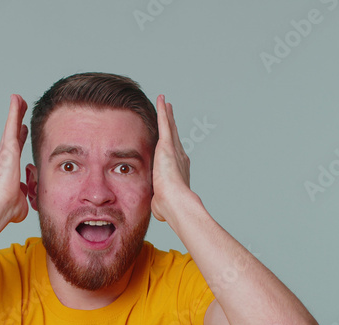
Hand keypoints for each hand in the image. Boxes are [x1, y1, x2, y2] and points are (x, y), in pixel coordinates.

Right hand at [0, 94, 29, 223]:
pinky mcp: (8, 146)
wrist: (0, 207)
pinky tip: (17, 99)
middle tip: (20, 107)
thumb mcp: (21, 201)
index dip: (19, 138)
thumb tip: (25, 201)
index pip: (15, 149)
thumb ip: (24, 197)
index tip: (23, 130)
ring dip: (15, 111)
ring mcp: (5, 151)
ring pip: (12, 126)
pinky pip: (12, 124)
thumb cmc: (8, 208)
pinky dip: (14, 111)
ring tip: (19, 98)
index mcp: (7, 168)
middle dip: (17, 120)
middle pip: (13, 134)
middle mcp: (4, 157)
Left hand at [151, 94, 192, 222]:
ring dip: (167, 114)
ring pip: (170, 127)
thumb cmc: (169, 207)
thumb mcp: (162, 204)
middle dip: (172, 125)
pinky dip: (163, 110)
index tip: (170, 138)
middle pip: (173, 136)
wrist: (175, 202)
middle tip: (170, 113)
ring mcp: (174, 149)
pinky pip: (164, 122)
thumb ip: (160, 203)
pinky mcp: (167, 144)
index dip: (172, 144)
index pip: (174, 153)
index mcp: (178, 170)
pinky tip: (162, 99)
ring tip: (166, 103)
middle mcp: (179, 157)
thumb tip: (158, 210)